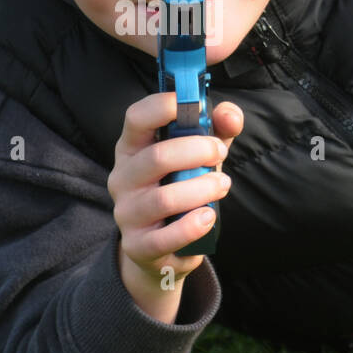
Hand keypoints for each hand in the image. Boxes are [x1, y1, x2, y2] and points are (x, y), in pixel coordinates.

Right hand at [108, 93, 242, 317]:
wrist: (162, 249)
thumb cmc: (180, 190)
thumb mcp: (197, 158)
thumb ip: (215, 132)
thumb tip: (230, 115)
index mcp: (132, 148)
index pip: (136, 118)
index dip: (163, 105)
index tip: (194, 103)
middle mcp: (123, 178)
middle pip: (156, 157)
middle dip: (196, 151)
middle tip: (220, 152)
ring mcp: (126, 213)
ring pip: (164, 199)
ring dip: (201, 189)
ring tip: (221, 185)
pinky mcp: (137, 245)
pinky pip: (165, 237)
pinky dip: (192, 226)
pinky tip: (208, 217)